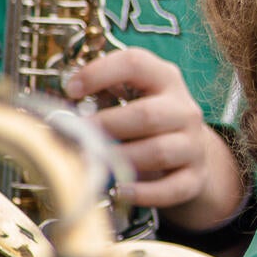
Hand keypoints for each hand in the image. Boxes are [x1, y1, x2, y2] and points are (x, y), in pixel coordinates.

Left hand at [68, 49, 245, 224]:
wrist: (189, 152)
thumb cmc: (149, 122)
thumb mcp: (133, 97)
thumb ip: (104, 95)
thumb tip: (61, 110)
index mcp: (165, 78)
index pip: (135, 63)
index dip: (99, 73)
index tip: (71, 90)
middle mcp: (183, 109)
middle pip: (146, 115)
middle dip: (105, 126)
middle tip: (78, 135)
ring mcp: (193, 144)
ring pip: (158, 152)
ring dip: (121, 160)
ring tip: (96, 164)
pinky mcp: (195, 176)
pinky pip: (171, 188)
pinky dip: (144, 192)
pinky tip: (121, 189)